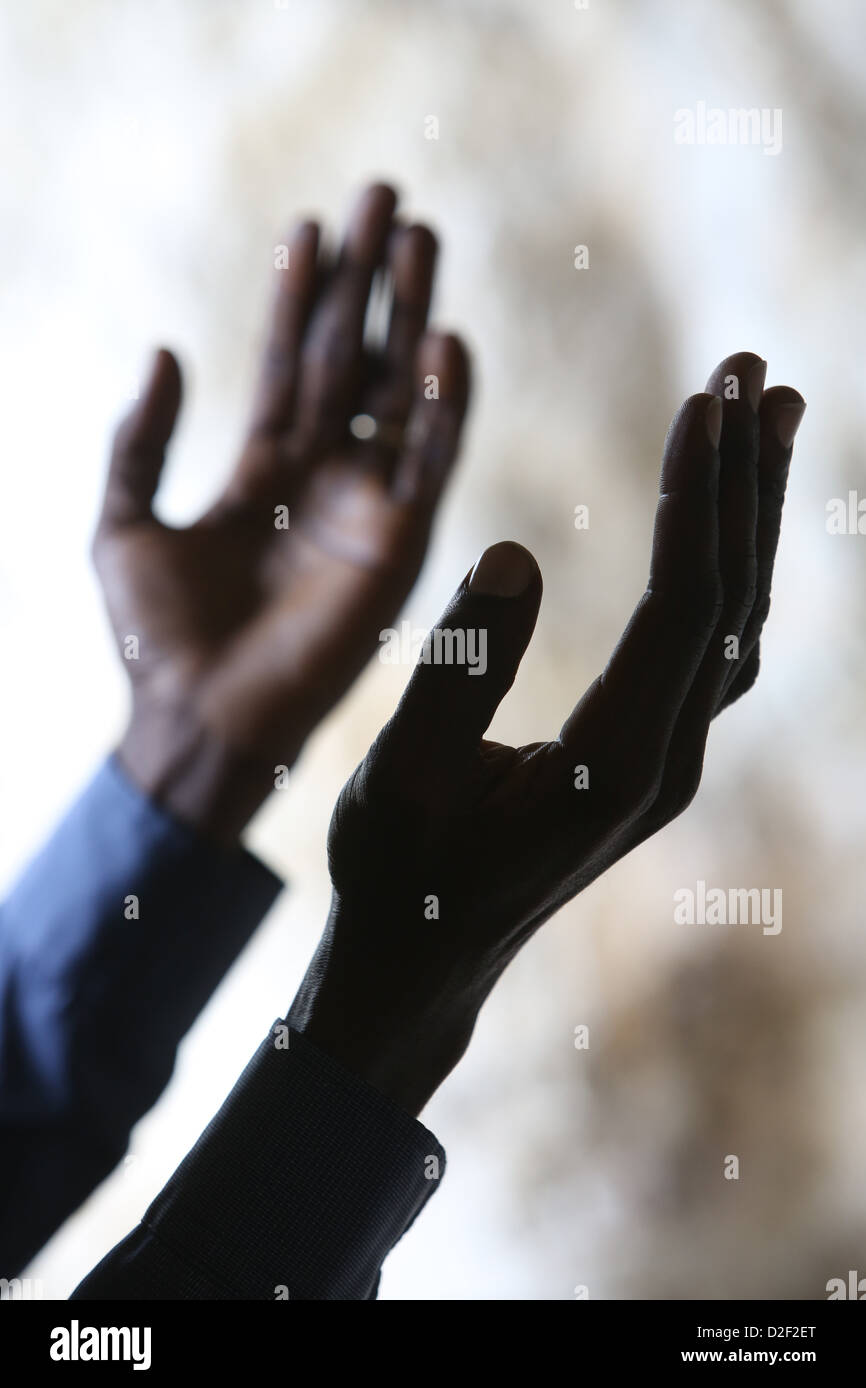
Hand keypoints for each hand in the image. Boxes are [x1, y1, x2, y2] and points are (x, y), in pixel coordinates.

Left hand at [91, 184, 469, 840]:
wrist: (196, 719)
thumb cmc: (155, 638)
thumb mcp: (121, 522)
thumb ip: (140, 440)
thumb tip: (164, 350)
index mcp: (263, 474)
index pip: (288, 365)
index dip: (297, 296)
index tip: (309, 224)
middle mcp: (324, 482)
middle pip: (351, 361)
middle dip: (368, 281)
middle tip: (385, 197)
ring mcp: (365, 509)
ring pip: (395, 394)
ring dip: (410, 317)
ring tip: (418, 236)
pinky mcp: (398, 546)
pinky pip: (428, 463)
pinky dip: (441, 405)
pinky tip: (442, 339)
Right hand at [289, 352, 804, 1113]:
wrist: (424, 957)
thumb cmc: (396, 874)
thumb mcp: (401, 777)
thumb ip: (456, 671)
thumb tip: (513, 552)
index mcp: (613, 766)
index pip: (682, 611)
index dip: (698, 502)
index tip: (704, 399)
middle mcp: (666, 762)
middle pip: (732, 604)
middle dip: (743, 482)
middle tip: (751, 372)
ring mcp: (670, 762)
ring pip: (735, 622)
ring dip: (748, 516)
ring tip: (761, 412)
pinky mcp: (654, 756)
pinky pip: (711, 646)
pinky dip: (724, 565)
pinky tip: (722, 515)